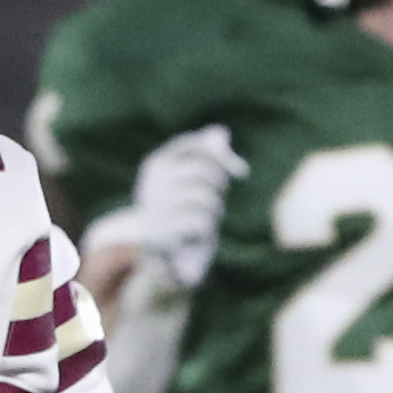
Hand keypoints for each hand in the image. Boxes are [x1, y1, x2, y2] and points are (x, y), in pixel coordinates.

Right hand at [119, 125, 245, 291]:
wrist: (163, 259)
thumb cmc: (184, 214)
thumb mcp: (195, 182)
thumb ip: (207, 156)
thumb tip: (221, 133)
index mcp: (155, 166)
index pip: (194, 145)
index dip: (223, 156)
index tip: (241, 174)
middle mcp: (151, 184)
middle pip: (204, 170)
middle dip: (220, 186)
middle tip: (217, 201)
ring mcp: (155, 209)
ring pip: (205, 197)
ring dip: (214, 211)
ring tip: (203, 221)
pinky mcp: (161, 234)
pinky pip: (200, 221)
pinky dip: (206, 230)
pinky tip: (196, 237)